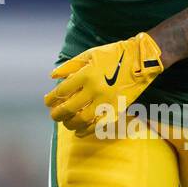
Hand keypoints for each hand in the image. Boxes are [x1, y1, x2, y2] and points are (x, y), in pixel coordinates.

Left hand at [44, 32, 163, 135]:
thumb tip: (53, 78)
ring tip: (66, 122)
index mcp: (86, 75)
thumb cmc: (113, 55)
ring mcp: (106, 102)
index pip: (62, 92)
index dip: (51, 98)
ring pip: (82, 120)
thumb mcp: (88, 55)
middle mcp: (95, 90)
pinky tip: (79, 132)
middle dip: (57, 114)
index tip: (48, 101)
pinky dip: (86, 131)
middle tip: (54, 115)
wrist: (140, 60)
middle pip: (69, 109)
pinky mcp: (116, 109)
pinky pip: (98, 126)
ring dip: (70, 124)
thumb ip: (69, 66)